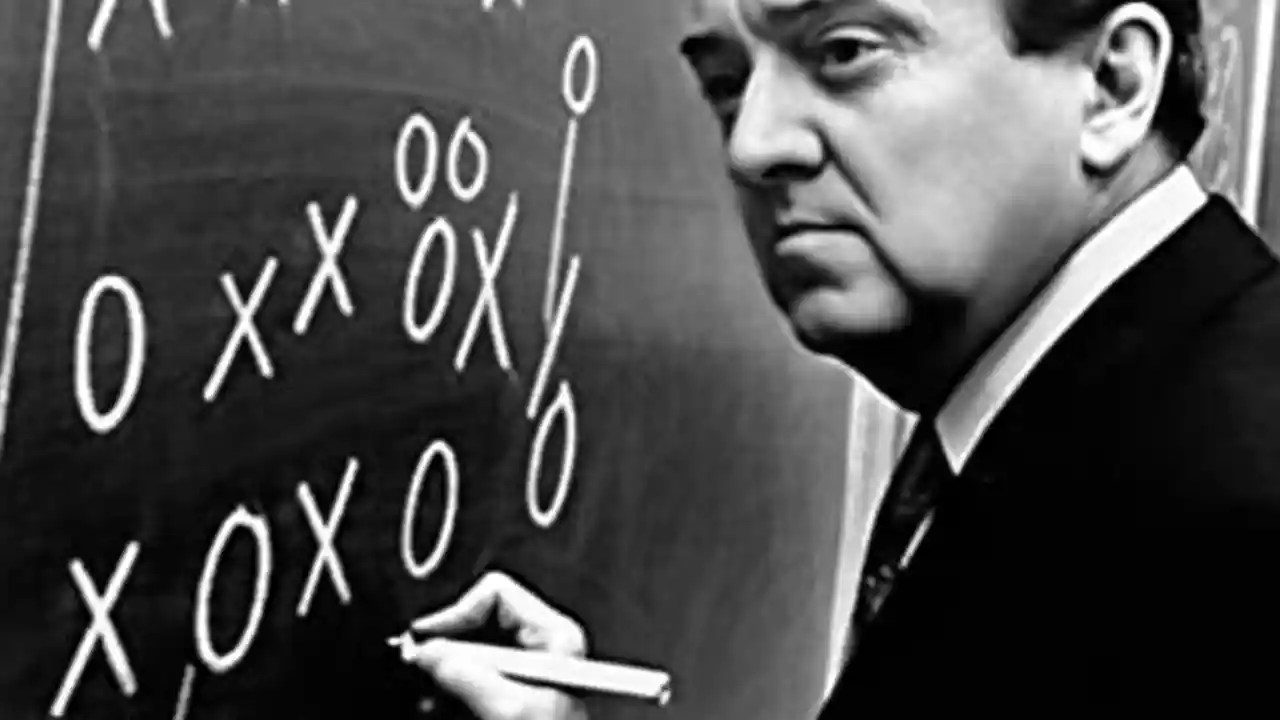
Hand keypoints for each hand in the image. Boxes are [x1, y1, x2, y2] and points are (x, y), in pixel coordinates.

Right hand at [408, 572, 589, 719]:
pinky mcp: (503, 693)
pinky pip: (466, 676)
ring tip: (428, 686)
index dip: (457, 613)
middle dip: (447, 644)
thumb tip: (428, 650)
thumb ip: (467, 675)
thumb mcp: (510, 709)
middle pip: (476, 621)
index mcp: (554, 636)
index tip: (427, 638)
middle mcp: (538, 647)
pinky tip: (439, 702)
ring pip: (466, 650)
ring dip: (444, 669)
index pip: (496, 594)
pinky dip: (447, 688)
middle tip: (419, 662)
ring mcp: (520, 670)